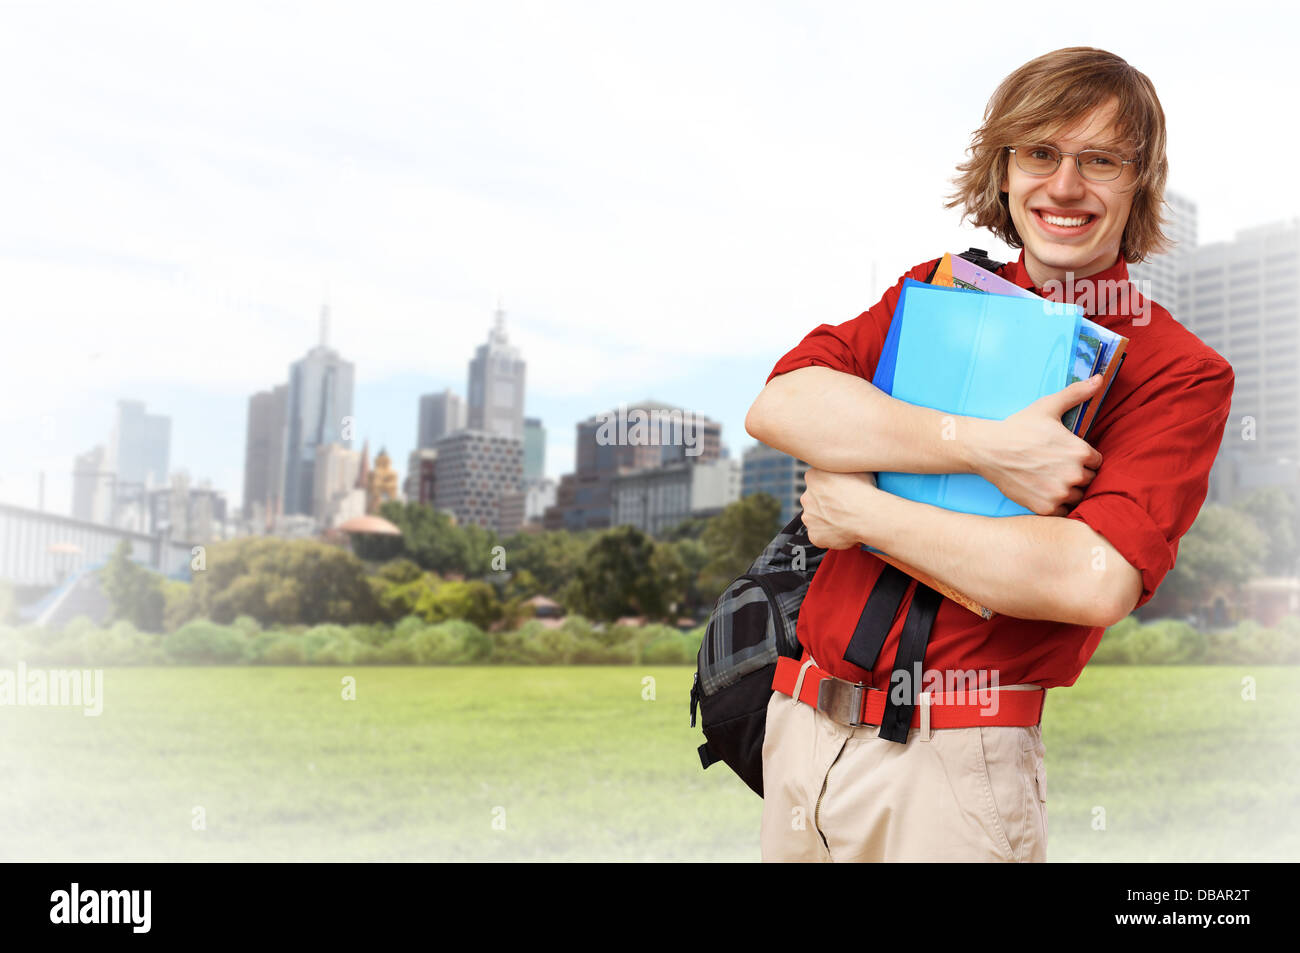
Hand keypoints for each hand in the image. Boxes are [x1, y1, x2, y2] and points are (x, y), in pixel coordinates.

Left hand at [800, 468, 877, 548]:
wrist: (867, 515)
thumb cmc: (864, 490)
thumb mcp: (854, 467)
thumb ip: (843, 466)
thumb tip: (847, 465)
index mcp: (813, 477)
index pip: (817, 481)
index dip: (830, 487)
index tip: (841, 491)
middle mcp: (806, 497)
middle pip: (814, 500)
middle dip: (826, 504)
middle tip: (844, 507)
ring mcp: (809, 518)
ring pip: (816, 518)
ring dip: (827, 519)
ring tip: (846, 520)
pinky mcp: (814, 535)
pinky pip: (820, 535)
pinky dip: (830, 535)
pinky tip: (844, 532)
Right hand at [973, 375, 1104, 516]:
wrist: (989, 449)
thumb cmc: (1019, 428)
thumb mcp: (1048, 407)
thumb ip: (1077, 393)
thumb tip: (1099, 378)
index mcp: (1080, 452)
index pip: (1097, 462)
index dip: (1083, 458)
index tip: (1068, 456)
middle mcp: (1074, 474)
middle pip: (1089, 480)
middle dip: (1077, 474)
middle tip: (1056, 467)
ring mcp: (1059, 493)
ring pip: (1077, 497)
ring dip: (1068, 491)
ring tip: (1050, 480)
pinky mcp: (1045, 507)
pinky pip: (1063, 512)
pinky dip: (1056, 505)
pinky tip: (1043, 492)